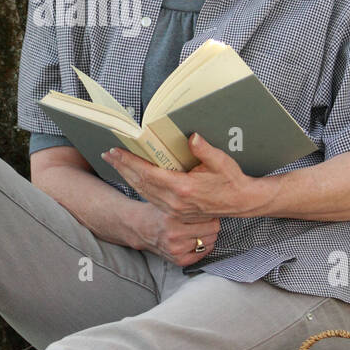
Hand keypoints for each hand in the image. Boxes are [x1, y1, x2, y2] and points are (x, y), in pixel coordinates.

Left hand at [101, 132, 257, 217]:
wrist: (241, 203)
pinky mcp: (175, 211)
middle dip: (122, 167)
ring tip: (115, 163)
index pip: (148, 173)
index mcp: (183, 188)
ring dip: (127, 177)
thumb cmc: (232, 181)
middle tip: (108, 154)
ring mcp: (174, 209)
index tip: (117, 151)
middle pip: (140, 183)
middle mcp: (175, 201)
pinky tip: (132, 178)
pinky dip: (138, 186)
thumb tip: (192, 137)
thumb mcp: (222, 162)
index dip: (130, 162)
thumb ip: (205, 150)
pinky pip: (150, 198)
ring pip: (143, 192)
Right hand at [135, 203, 221, 267]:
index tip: (208, 207)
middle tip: (206, 218)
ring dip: (209, 233)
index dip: (210, 209)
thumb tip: (214, 201)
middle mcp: (174, 234)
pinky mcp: (179, 260)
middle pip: (212, 228)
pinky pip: (204, 252)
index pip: (207, 215)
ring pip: (211, 240)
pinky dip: (205, 245)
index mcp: (172, 217)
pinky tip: (197, 238)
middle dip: (212, 222)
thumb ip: (188, 202)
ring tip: (199, 227)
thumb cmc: (158, 212)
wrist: (140, 229)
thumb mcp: (170, 201)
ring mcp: (176, 249)